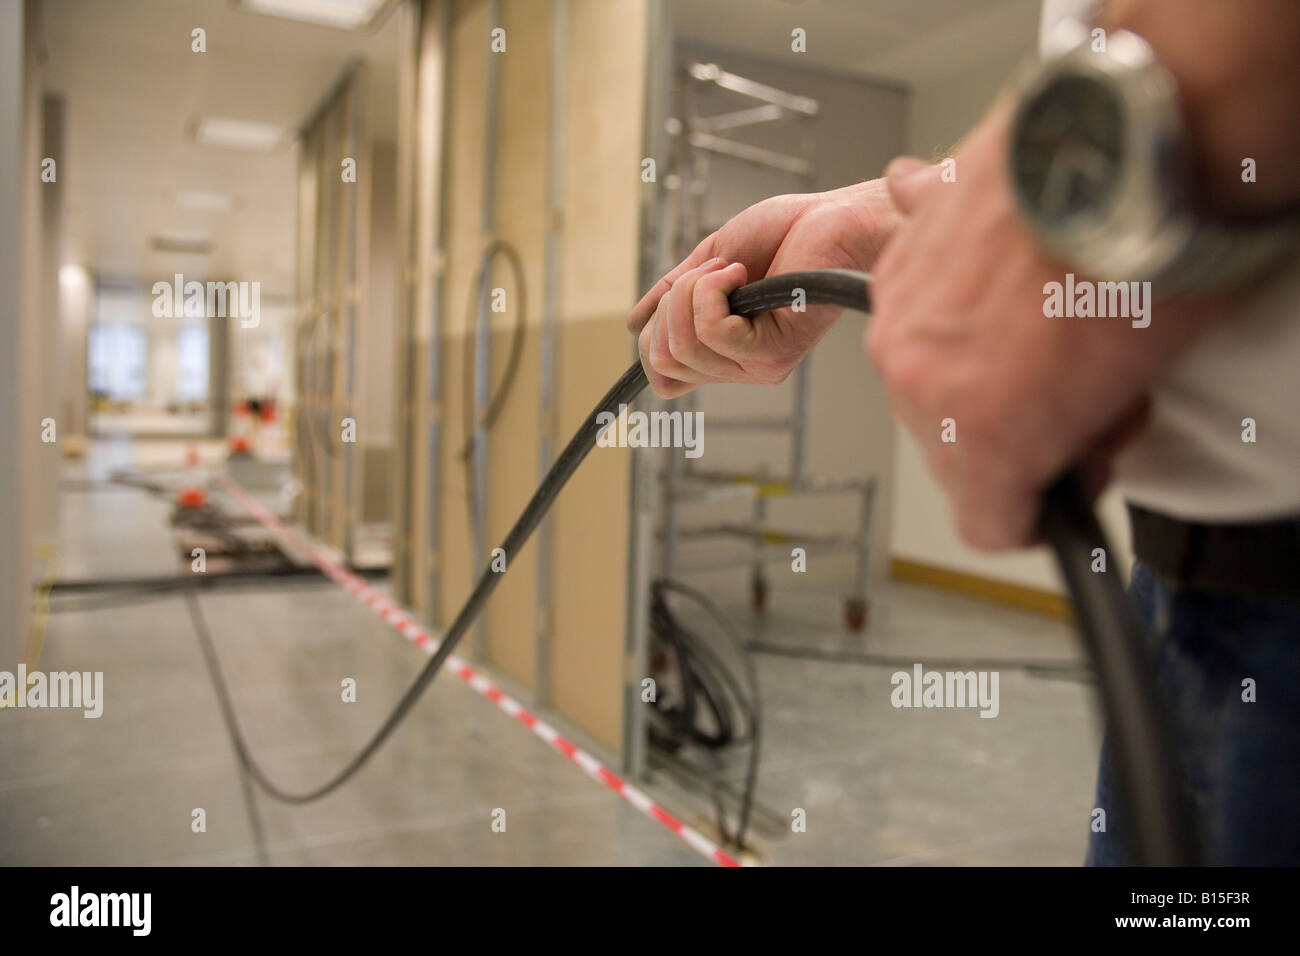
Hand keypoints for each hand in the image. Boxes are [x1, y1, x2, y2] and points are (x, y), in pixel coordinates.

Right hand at [629, 180, 902, 397]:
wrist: (833, 218)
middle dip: (669, 305)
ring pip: (684, 346)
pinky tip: (741, 274)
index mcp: (724, 351)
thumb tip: (634, 324)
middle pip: (663, 362)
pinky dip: (713, 291)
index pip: (664, 378)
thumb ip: (671, 295)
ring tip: (730, 270)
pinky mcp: (774, 352)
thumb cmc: (784, 234)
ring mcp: (756, 365)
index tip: (677, 292)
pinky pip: (712, 331)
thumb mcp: (708, 263)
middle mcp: (739, 367)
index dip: (652, 336)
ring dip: (693, 291)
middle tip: (710, 274)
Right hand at [865, 106, 1216, 548]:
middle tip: (1075, 392)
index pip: (987, 523)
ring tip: (1043, 320)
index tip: (1058, 487)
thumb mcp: (1132, 392)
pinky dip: (949, 300)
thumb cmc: (1146, 260)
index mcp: (980, 435)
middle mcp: (919, 383)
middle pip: (952, 449)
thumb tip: (1068, 442)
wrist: (1125, 143)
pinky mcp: (898, 257)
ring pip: (925, 379)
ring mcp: (899, 316)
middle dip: (1006, 430)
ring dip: (973, 364)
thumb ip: (1078, 441)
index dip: (1035, 511)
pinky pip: (914, 308)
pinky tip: (1003, 275)